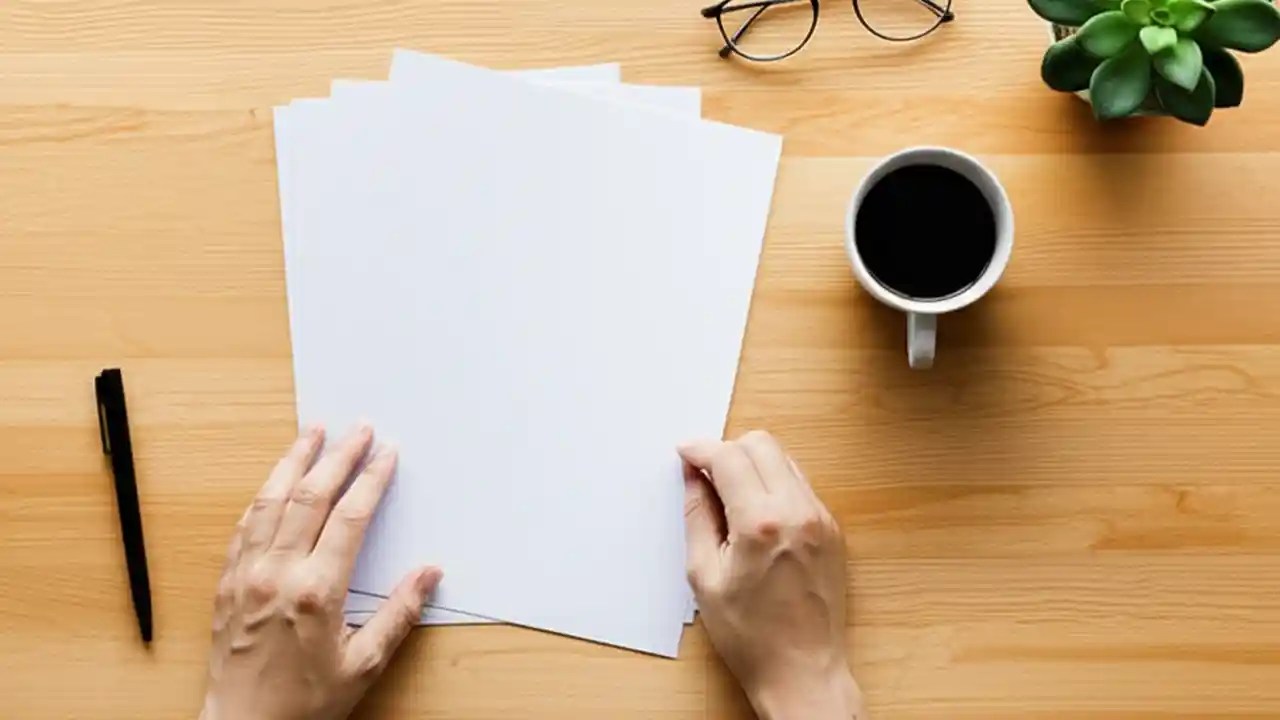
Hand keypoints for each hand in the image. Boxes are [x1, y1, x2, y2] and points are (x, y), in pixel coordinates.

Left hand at [200, 424, 440, 719]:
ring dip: (293, 462)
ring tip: (312, 434)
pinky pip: (244, 526)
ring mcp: (246, 575)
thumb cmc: (303, 703)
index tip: (387, 454)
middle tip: (358, 429)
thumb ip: (399, 614)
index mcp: (315, 592)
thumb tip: (428, 574)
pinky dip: (263, 496)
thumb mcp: (365, 663)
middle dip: (337, 457)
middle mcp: (277, 574)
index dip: (371, 480)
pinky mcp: (227, 584)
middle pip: (310, 497)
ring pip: (270, 502)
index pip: (349, 517)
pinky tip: (274, 482)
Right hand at [680, 431, 862, 719]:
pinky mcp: (833, 530)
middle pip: (762, 444)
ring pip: (785, 459)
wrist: (803, 671)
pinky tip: (757, 515)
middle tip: (706, 475)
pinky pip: (801, 486)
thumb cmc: (750, 635)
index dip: (700, 449)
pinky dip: (775, 485)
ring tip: (730, 498)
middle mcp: (798, 512)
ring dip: (754, 465)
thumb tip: (691, 475)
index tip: (685, 453)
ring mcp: (821, 519)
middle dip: (728, 450)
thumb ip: (697, 516)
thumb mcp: (704, 575)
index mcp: (761, 523)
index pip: (728, 457)